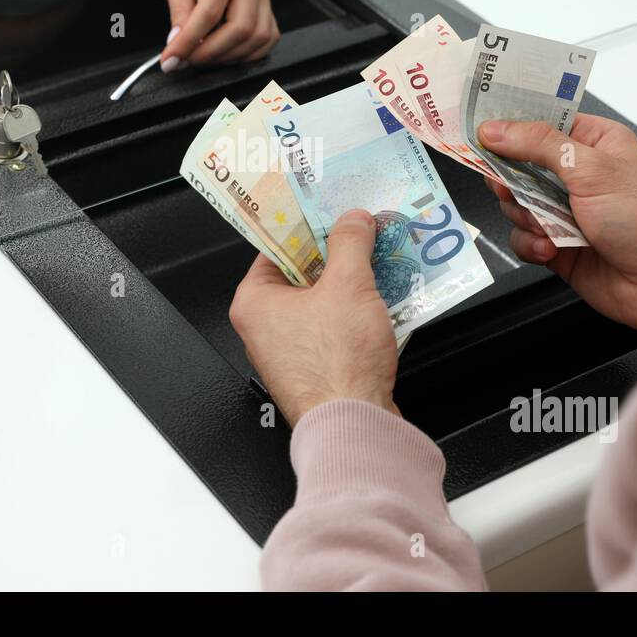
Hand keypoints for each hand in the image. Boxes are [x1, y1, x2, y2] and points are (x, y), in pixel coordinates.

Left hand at [155, 0, 278, 70]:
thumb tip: (178, 45)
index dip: (189, 41)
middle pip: (241, 28)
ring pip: (258, 37)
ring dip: (229, 56)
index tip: (171, 58)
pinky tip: (225, 52)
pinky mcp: (267, 2)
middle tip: (185, 60)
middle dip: (211, 52)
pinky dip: (247, 52)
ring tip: (202, 56)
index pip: (210, 12)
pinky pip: (267, 36)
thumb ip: (178, 10)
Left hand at [229, 210, 398, 425]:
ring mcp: (291, 351)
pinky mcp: (317, 369)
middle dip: (336, 254)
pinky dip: (357, 314)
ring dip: (352, 284)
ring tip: (378, 263)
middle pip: (302, 273)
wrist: (355, 426)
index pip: (276, 247)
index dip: (307, 225)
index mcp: (254, 302)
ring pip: (322, 301)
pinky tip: (383, 301)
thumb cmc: (336, 368)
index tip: (330, 210)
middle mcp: (264, 328)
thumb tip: (353, 221)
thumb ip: (350, 243)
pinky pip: (336, 328)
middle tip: (362, 233)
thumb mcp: (348, 285)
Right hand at [478, 115, 636, 346]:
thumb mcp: (591, 168)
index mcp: (593, 142)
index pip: (540, 123)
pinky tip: (551, 250)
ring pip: (515, 204)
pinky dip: (531, 245)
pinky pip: (523, 238)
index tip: (482, 132)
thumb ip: (538, 145)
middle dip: (512, 182)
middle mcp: (578, 175)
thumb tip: (496, 129)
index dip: (510, 127)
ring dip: (526, 217)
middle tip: (512, 188)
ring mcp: (567, 211)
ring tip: (550, 228)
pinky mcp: (558, 244)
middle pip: (518, 166)